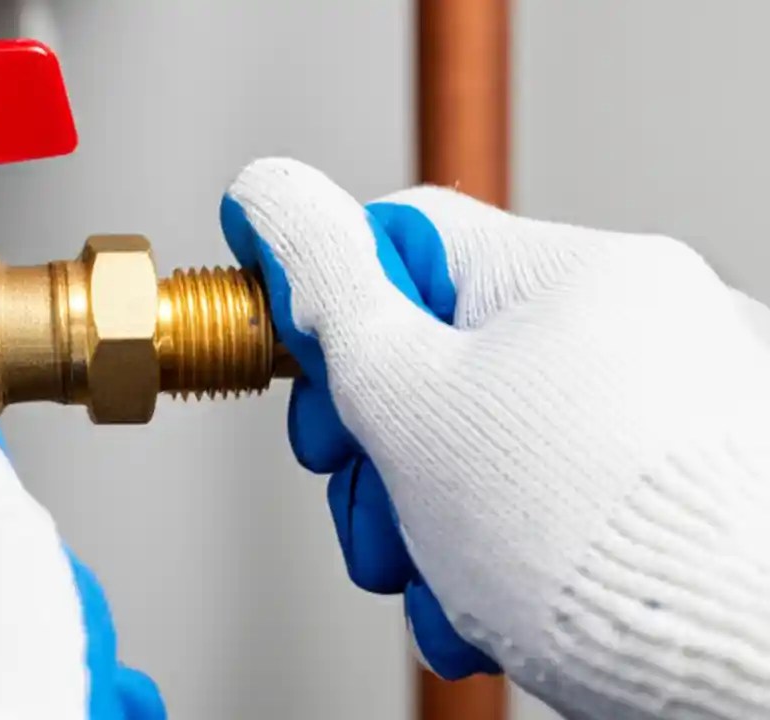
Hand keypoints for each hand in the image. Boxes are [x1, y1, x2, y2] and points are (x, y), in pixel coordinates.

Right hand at [223, 158, 769, 717]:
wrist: (731, 671)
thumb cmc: (589, 540)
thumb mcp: (405, 394)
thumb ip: (324, 284)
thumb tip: (270, 193)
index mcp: (577, 274)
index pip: (405, 240)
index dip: (328, 306)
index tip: (300, 365)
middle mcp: (640, 324)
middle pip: (441, 356)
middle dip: (378, 445)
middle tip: (364, 492)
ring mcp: (667, 410)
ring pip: (488, 441)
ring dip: (426, 515)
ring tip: (432, 576)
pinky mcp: (674, 490)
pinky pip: (551, 494)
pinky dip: (498, 546)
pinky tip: (481, 599)